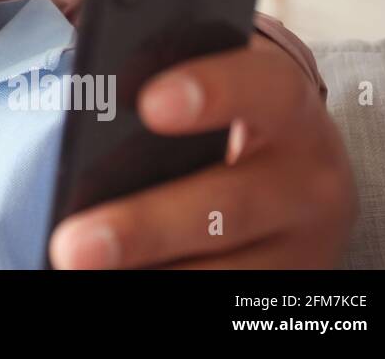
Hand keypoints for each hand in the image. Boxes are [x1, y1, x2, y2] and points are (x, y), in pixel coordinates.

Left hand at [47, 33, 357, 267]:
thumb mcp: (215, 84)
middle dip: (146, 226)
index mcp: (292, 106)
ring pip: (226, 271)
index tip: (151, 104)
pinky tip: (115, 285)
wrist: (298, 168)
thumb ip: (165, 88)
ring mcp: (305, 244)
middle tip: (74, 243)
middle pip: (229, 206)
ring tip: (78, 271)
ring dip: (152, 275)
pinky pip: (224, 300)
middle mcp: (310, 179)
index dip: (215, 91)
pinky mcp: (290, 284)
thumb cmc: (227, 114)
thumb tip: (83, 127)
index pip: (266, 89)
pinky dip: (167, 290)